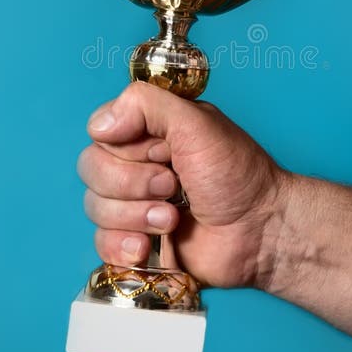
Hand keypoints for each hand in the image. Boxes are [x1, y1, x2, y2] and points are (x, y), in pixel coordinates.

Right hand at [77, 81, 286, 288]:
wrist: (260, 231)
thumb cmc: (237, 174)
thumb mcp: (197, 124)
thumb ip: (146, 105)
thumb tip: (98, 125)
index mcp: (147, 131)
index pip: (100, 131)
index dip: (126, 147)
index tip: (163, 152)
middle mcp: (135, 164)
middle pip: (91, 170)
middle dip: (133, 184)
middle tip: (173, 186)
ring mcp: (132, 204)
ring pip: (94, 207)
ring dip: (136, 215)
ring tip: (173, 218)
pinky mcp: (134, 241)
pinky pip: (100, 243)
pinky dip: (124, 245)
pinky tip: (150, 245)